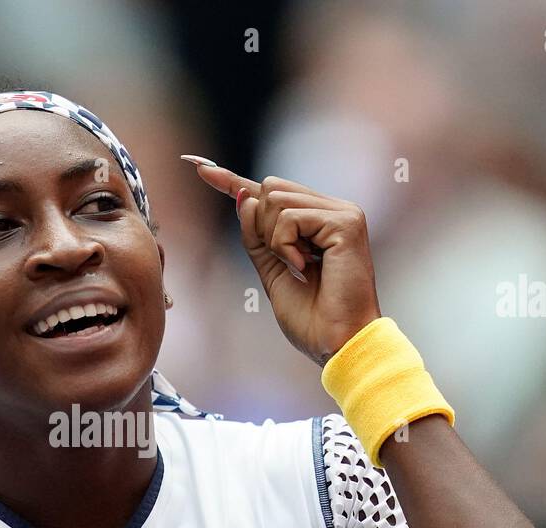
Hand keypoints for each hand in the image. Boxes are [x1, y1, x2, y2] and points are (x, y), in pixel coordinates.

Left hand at [185, 158, 381, 364]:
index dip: (232, 180)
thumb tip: (243, 196)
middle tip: (286, 262)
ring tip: (299, 268)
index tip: (198, 167)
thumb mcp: (271, 270)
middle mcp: (332, 210)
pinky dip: (285, 246)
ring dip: (274, 240)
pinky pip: (290, 217)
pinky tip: (306, 267)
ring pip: (276, 199)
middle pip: (269, 188)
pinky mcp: (346, 222)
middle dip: (262, 227)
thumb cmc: (311, 316)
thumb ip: (257, 236)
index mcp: (317, 221)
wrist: (336, 343)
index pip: (270, 193)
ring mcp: (342, 213)